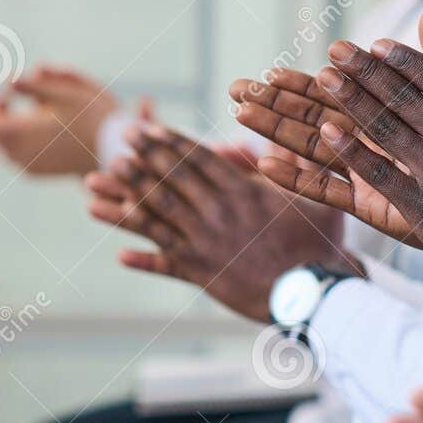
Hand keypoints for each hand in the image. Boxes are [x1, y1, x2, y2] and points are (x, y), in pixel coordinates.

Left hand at [0, 64, 139, 176]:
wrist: (115, 148)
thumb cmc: (91, 116)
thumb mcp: (62, 91)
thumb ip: (32, 84)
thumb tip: (8, 79)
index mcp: (20, 133)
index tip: (9, 94)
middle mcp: (21, 154)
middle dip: (3, 117)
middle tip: (15, 103)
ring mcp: (31, 166)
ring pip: (8, 147)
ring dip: (14, 130)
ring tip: (35, 116)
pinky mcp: (41, 173)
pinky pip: (22, 156)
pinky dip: (25, 143)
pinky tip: (45, 131)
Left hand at [86, 124, 360, 321]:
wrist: (315, 293)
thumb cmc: (322, 245)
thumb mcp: (318, 196)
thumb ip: (302, 164)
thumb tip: (304, 133)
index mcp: (242, 191)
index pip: (198, 160)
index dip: (170, 143)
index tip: (148, 129)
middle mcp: (217, 212)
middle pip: (171, 179)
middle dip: (143, 158)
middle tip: (120, 140)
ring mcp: (206, 243)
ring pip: (158, 215)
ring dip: (126, 197)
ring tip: (100, 182)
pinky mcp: (203, 274)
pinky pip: (166, 264)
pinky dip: (142, 259)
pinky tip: (118, 255)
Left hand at [250, 11, 422, 274]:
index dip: (407, 60)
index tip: (379, 44)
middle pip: (406, 99)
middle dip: (368, 71)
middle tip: (337, 49)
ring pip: (388, 130)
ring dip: (353, 101)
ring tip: (325, 78)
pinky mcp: (422, 208)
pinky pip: (382, 175)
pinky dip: (354, 153)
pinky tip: (330, 132)